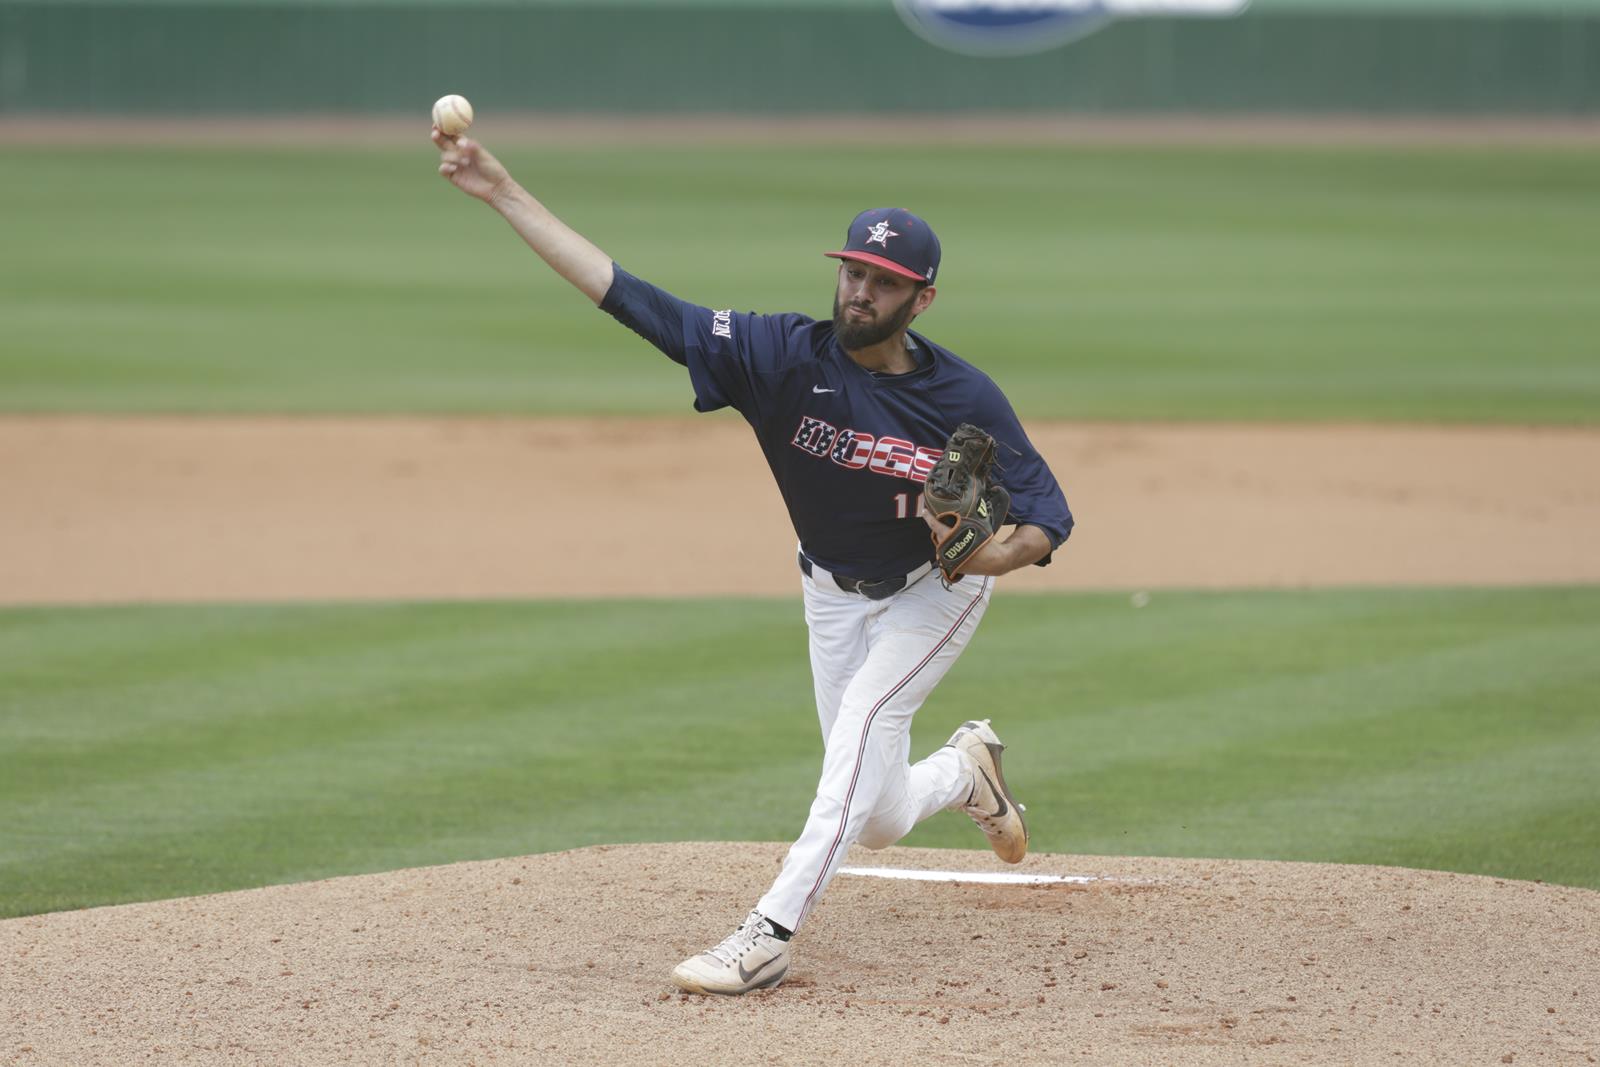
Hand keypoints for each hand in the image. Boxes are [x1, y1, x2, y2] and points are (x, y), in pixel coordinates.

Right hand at [432, 127, 513, 204]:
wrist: (496, 188)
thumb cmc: (493, 170)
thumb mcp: (485, 156)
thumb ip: (472, 148)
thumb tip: (460, 141)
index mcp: (466, 145)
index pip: (452, 134)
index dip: (444, 128)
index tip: (438, 123)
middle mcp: (458, 154)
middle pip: (443, 142)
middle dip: (437, 136)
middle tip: (435, 133)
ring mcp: (455, 165)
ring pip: (444, 156)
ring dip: (452, 157)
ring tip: (466, 162)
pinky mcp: (453, 176)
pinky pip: (443, 170)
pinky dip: (446, 167)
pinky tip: (454, 168)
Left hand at [920, 501, 1049, 576]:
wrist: (995, 562)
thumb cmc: (987, 543)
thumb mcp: (977, 526)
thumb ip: (966, 519)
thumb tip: (969, 503)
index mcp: (950, 537)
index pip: (935, 525)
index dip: (929, 517)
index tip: (924, 510)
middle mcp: (946, 548)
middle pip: (937, 535)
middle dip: (939, 529)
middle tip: (943, 521)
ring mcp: (948, 559)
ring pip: (941, 546)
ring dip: (944, 539)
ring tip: (952, 534)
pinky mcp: (952, 566)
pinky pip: (945, 555)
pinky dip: (948, 549)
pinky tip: (955, 546)